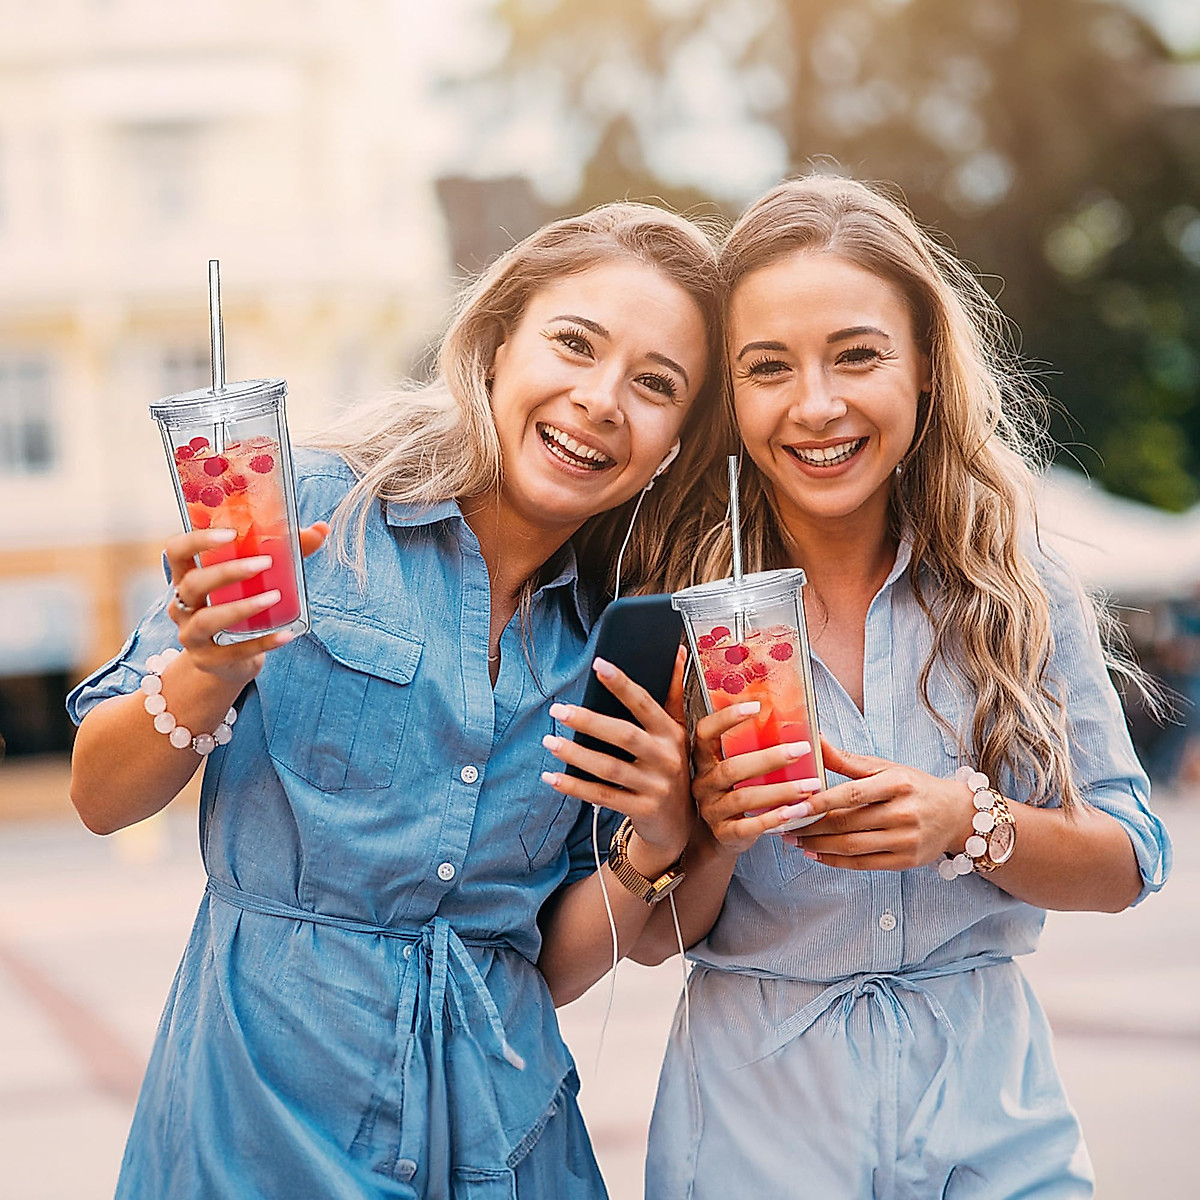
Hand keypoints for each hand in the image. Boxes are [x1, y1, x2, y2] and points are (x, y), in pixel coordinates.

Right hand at [165, 522, 328, 687]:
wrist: (228, 661)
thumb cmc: (240, 607)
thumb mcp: (255, 580)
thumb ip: (285, 552)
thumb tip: (321, 529)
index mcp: (186, 578)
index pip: (177, 551)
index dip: (198, 539)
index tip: (230, 533)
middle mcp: (181, 605)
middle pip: (193, 584)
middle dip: (227, 572)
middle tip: (264, 563)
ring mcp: (191, 635)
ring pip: (207, 620)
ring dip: (242, 607)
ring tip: (275, 597)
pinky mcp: (208, 661)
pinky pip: (234, 651)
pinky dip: (263, 642)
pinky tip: (287, 634)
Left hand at [540, 647, 691, 872]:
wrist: (679, 826)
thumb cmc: (672, 768)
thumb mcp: (679, 733)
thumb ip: (673, 694)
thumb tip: (677, 651)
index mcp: (672, 734)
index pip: (645, 703)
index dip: (622, 684)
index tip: (598, 665)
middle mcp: (666, 758)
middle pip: (624, 735)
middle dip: (589, 721)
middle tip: (558, 709)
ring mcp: (655, 787)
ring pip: (610, 769)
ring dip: (576, 755)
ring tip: (549, 741)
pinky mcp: (642, 810)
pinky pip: (603, 797)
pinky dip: (575, 786)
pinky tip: (552, 777)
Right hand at [690, 704, 819, 855]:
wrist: (719, 836)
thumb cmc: (732, 791)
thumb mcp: (732, 764)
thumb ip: (749, 743)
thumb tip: (788, 713)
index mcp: (704, 759)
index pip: (706, 732)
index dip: (726, 718)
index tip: (755, 706)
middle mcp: (703, 783)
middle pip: (732, 768)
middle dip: (769, 758)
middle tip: (801, 750)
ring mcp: (712, 810)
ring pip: (743, 798)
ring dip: (780, 791)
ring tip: (809, 786)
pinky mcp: (724, 833)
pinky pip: (748, 827)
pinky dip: (773, 819)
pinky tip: (794, 812)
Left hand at [781, 737, 974, 869]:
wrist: (956, 814)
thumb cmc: (913, 786)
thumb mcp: (885, 767)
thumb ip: (846, 759)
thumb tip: (814, 739)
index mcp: (897, 784)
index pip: (852, 794)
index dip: (819, 802)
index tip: (791, 805)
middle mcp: (904, 813)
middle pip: (848, 823)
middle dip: (810, 826)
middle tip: (783, 823)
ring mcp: (906, 840)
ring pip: (852, 847)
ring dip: (817, 845)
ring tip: (794, 839)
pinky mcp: (906, 861)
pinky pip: (863, 865)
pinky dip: (835, 861)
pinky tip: (814, 854)